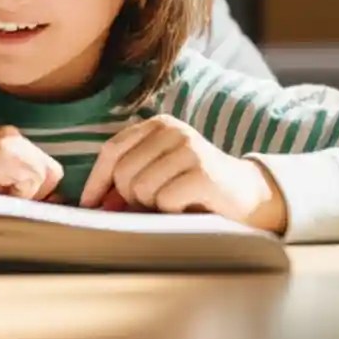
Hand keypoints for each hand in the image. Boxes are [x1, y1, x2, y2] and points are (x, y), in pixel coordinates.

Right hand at [0, 125, 63, 202]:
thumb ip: (27, 190)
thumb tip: (63, 200)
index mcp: (12, 140)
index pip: (47, 171)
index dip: (31, 193)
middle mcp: (14, 135)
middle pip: (52, 173)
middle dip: (30, 193)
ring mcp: (11, 140)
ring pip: (44, 178)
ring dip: (21, 195)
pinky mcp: (7, 151)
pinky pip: (32, 182)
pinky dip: (14, 194)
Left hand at [78, 115, 286, 232]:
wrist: (248, 196)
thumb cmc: (194, 188)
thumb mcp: (158, 174)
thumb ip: (127, 181)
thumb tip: (94, 204)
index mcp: (157, 125)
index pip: (111, 151)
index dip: (96, 181)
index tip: (89, 205)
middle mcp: (173, 131)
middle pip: (123, 173)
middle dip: (131, 198)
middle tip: (155, 204)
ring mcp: (190, 149)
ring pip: (141, 188)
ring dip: (153, 206)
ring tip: (175, 203)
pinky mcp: (204, 173)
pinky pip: (165, 201)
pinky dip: (172, 213)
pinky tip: (189, 208)